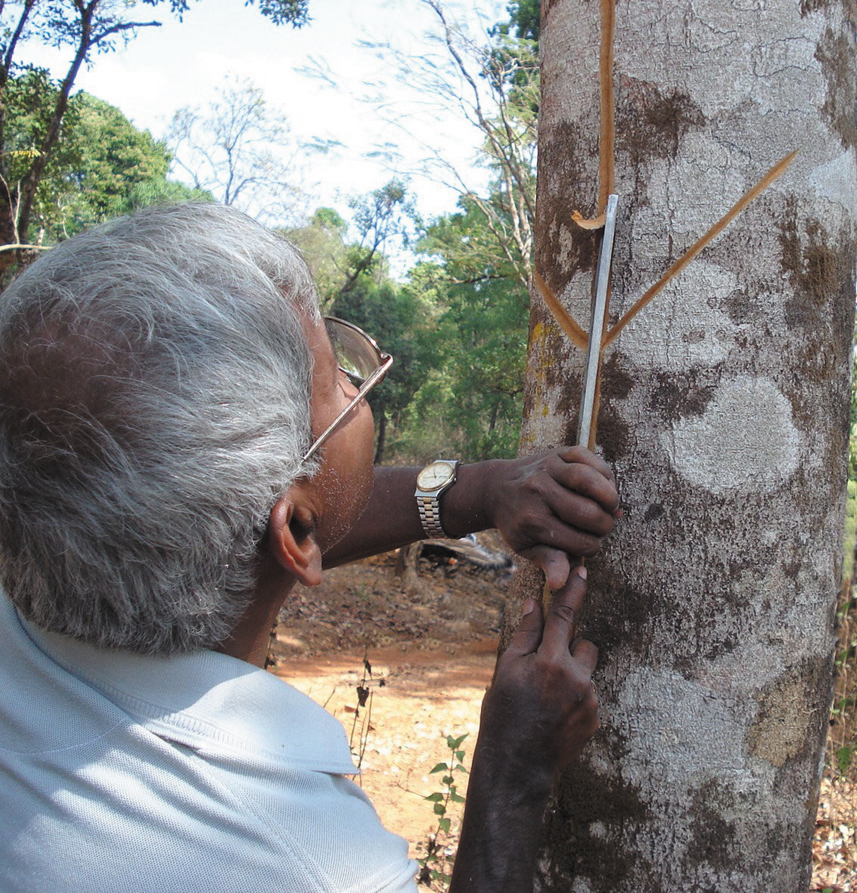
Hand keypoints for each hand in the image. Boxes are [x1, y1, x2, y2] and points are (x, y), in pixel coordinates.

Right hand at [477, 567, 598, 789]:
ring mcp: (589, 701)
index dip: (574, 590)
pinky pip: (588, 695)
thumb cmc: (503, 714)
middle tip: (542, 672)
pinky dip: (573, 699)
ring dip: (572, 675)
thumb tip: (532, 603)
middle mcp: (577, 678)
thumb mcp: (507, 669)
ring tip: (546, 698)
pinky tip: (553, 715)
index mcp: (551, 661)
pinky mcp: (595, 719)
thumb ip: (525, 634)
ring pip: (587, 671)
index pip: (564, 615)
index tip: (583, 570)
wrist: (516, 766)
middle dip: (568, 650)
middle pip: (584, 644)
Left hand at [485, 447, 619, 589]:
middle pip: (589, 513)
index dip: (593, 547)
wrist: (496, 488)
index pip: (581, 541)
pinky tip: (605, 485)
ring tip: (611, 506)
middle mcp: (540, 492)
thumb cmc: (516, 522)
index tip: (589, 545)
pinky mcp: (557, 452)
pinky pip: (589, 458)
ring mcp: (548, 469)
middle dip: (604, 525)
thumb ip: (547, 563)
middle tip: (602, 526)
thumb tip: (560, 585)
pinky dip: (604, 472)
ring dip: (610, 497)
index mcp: (533, 521)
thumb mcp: (526, 547)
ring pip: (591, 481)